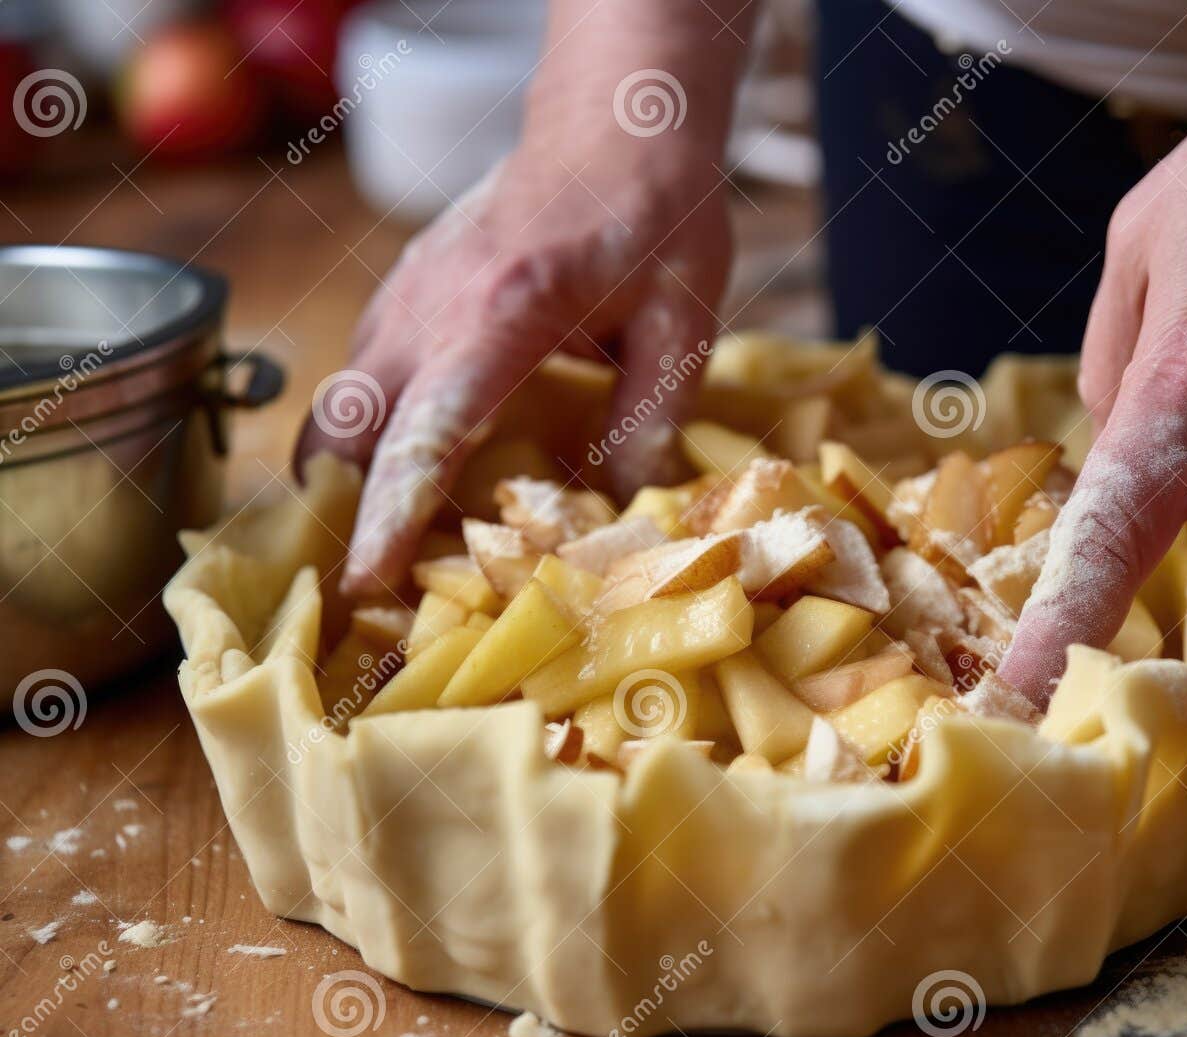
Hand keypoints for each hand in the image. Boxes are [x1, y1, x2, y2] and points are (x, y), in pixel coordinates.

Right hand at [297, 1, 749, 600]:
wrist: (616, 122)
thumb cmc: (658, 217)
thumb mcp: (684, 323)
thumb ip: (651, 422)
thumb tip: (623, 520)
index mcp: (501, 314)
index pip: (424, 430)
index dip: (390, 513)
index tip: (364, 581)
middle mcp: (429, 308)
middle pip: (340, 428)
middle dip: (337, 515)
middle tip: (362, 598)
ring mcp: (404, 297)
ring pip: (336, 408)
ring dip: (344, 484)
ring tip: (379, 561)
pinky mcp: (403, 298)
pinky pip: (360, 383)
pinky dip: (365, 441)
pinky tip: (406, 486)